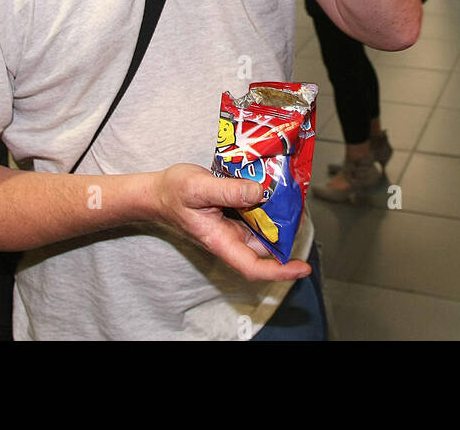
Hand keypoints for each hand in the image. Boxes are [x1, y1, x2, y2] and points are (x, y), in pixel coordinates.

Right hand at [151, 163, 310, 281]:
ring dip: (278, 216)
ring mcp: (233, 227)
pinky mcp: (234, 215)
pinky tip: (274, 188)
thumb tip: (259, 192)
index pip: (253, 266)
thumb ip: (228, 191)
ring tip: (291, 194)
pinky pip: (256, 215)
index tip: (302, 268)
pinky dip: (267, 205)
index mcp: (221, 240)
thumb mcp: (198, 187)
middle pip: (266, 245)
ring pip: (263, 229)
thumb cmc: (173, 193)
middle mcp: (230, 237)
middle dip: (286, 232)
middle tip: (299, 207)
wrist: (158, 192)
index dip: (279, 271)